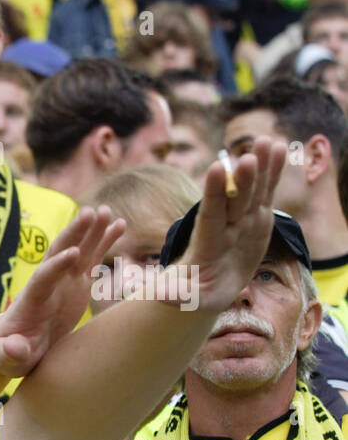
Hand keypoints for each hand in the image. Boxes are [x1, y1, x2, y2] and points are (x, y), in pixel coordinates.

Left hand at [0, 206, 124, 377]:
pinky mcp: (75, 285)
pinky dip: (104, 242)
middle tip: (90, 213)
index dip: (56, 267)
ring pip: (78, 251)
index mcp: (31, 300)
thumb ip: (11, 352)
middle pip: (59, 254)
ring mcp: (62, 282)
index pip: (43, 279)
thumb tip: (15, 348)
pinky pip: (91, 259)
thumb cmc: (8, 353)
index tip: (72, 254)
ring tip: (107, 211)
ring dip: (91, 231)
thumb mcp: (7, 358)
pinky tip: (119, 224)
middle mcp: (47, 285)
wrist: (14, 345)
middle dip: (73, 235)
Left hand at [178, 136, 285, 312]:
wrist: (209, 287)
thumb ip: (176, 294)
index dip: (212, 193)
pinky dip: (272, 173)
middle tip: (247, 156)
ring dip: (260, 168)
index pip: (209, 214)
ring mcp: (242, 220)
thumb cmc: (195, 293)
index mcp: (207, 243)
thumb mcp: (186, 297)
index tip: (215, 169)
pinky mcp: (257, 219)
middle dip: (241, 180)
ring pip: (251, 191)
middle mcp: (225, 226)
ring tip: (266, 142)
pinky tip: (279, 149)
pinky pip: (265, 193)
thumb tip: (159, 295)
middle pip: (233, 200)